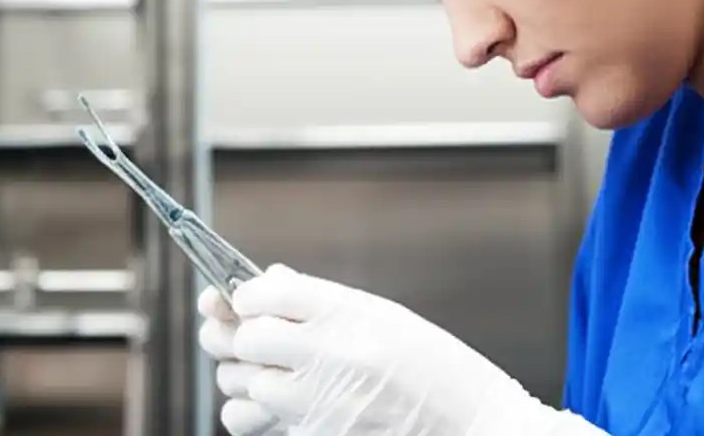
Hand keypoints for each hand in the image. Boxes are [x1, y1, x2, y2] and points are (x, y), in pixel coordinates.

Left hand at [198, 264, 604, 435]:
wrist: (466, 420)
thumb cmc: (428, 362)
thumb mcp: (380, 313)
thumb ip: (319, 299)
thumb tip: (266, 282)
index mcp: (347, 313)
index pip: (266, 292)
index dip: (245, 292)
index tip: (244, 296)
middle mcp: (327, 355)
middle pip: (245, 337)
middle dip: (236, 332)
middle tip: (243, 329)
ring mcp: (317, 401)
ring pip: (240, 381)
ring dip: (242, 371)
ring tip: (265, 365)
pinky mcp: (311, 434)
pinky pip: (248, 420)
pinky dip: (248, 410)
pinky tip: (271, 400)